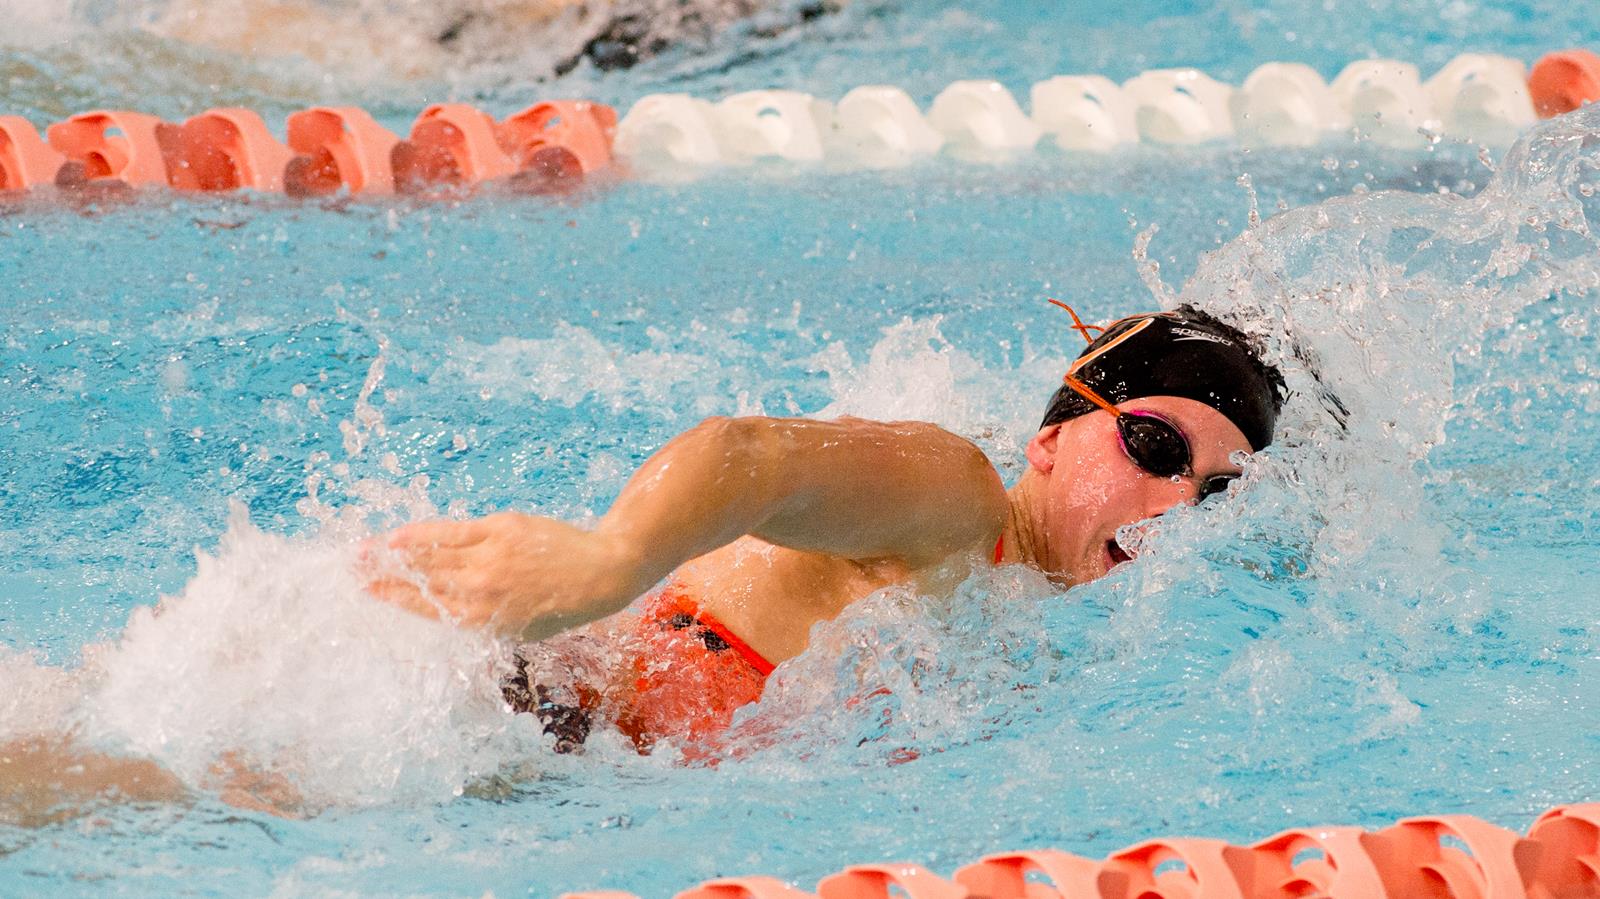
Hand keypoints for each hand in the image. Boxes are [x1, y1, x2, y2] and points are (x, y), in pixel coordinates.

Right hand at [364, 512, 636, 640]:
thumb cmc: (562, 604)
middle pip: (419, 581)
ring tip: (365, 550)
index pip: (425, 608)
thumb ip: (480, 618)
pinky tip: (400, 534)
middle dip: (381, 573)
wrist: (602, 573)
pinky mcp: (499, 531)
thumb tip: (445, 608)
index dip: (391, 597)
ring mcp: (487, 560)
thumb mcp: (519, 628)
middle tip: (350, 567)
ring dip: (392, 553)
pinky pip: (452, 532)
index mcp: (482, 621)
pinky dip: (423, 534)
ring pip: (430, 556)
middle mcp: (479, 592)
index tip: (365, 590)